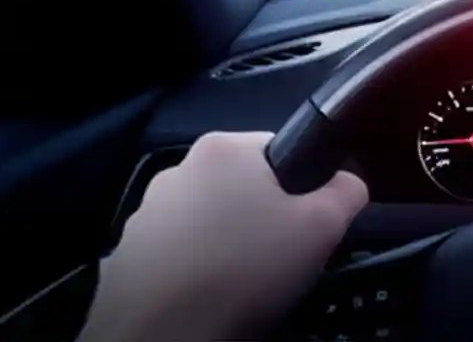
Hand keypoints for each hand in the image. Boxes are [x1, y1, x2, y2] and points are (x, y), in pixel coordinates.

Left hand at [79, 131, 367, 341]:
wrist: (165, 333)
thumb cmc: (246, 269)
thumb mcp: (323, 227)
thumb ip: (346, 191)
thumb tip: (347, 182)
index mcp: (223, 149)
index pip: (277, 152)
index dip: (299, 189)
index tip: (301, 228)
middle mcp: (176, 169)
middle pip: (240, 187)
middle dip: (259, 217)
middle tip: (277, 258)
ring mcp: (144, 213)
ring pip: (205, 220)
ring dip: (223, 242)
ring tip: (239, 282)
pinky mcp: (125, 253)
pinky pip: (175, 253)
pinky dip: (192, 268)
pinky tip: (205, 295)